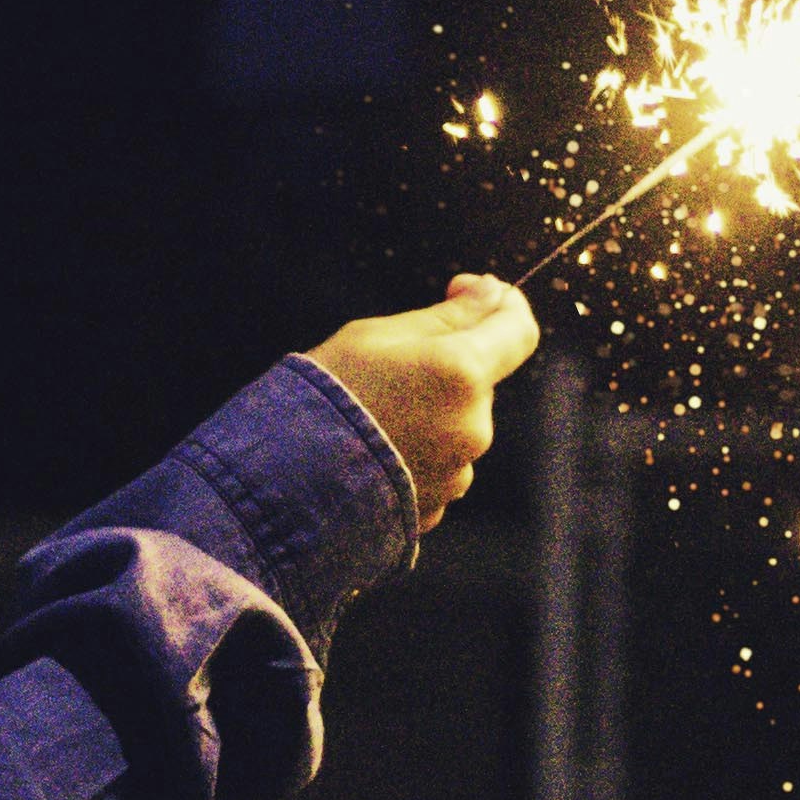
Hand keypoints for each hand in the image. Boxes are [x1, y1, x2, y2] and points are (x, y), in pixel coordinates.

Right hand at [300, 274, 539, 534]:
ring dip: (429, 414)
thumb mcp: (376, 336)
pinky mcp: (438, 506)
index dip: (501, 304)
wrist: (280, 484)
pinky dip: (414, 454)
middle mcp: (473, 426)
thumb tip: (491, 294)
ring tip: (370, 417)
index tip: (466, 293)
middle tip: (386, 366)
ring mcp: (457, 472)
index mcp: (463, 372)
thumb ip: (446, 317)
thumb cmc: (322, 398)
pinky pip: (438, 466)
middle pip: (481, 382)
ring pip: (458, 426)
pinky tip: (371, 452)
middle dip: (447, 367)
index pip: (519, 329)